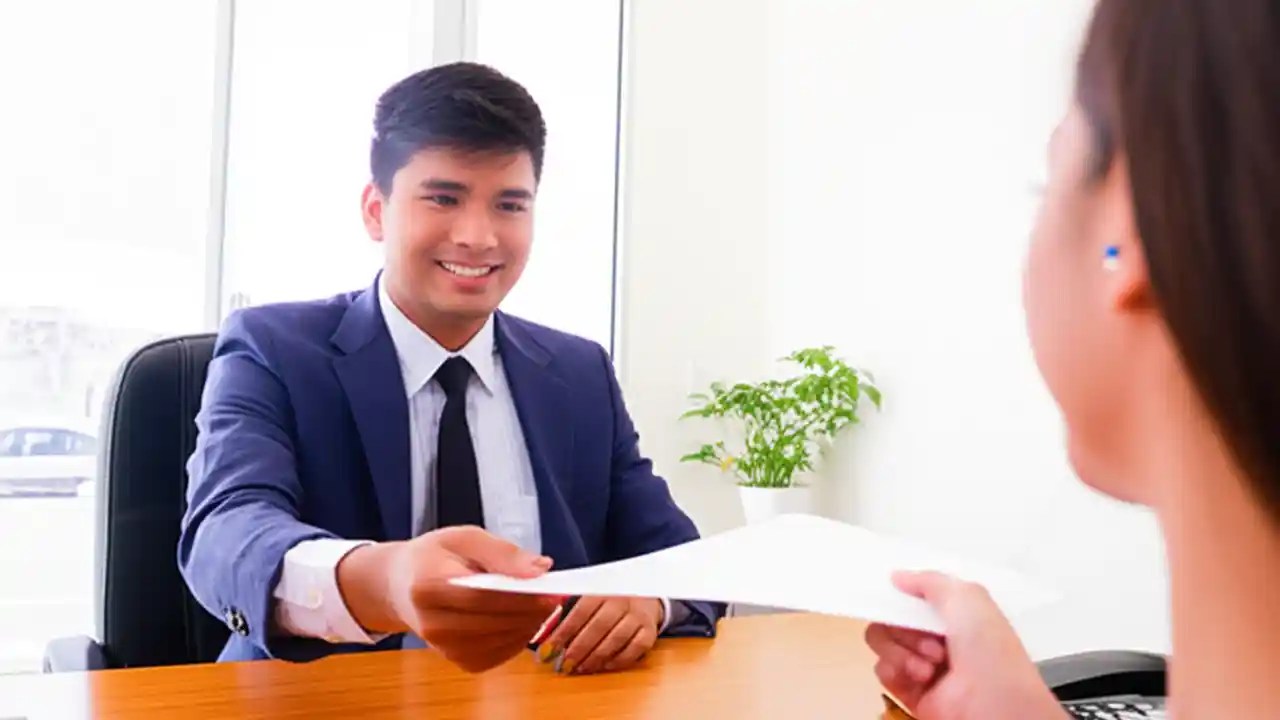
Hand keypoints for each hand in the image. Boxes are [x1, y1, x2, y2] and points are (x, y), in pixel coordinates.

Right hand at [337, 526, 559, 672]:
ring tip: (541, 605)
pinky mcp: (456, 660)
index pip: (480, 596)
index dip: (518, 595)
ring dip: (527, 626)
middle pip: (492, 622)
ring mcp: (442, 647)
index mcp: (428, 586)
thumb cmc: (434, 557)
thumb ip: (502, 552)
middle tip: (555, 596)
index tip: (549, 589)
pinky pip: (496, 655)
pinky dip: (516, 639)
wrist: (401, 586)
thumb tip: (541, 569)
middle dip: (530, 611)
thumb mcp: (464, 538)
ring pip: (498, 642)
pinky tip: (522, 621)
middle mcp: (431, 623)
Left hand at [542, 596, 662, 673]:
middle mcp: (621, 600)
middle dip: (578, 649)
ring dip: (595, 657)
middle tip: (563, 665)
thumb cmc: (609, 599)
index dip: (563, 632)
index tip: (548, 649)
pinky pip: (635, 648)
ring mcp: (638, 615)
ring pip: (615, 639)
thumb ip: (569, 613)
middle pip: (597, 627)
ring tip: (580, 668)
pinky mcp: (650, 630)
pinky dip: (619, 659)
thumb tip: (546, 637)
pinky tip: (605, 666)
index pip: (579, 612)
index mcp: (602, 589)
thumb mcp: (590, 597)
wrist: (646, 591)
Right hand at [865, 571, 1062, 719]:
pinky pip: (882, 669)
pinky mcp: (908, 689)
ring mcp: (920, 663)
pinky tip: (920, 676)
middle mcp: (936, 637)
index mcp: (955, 614)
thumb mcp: (967, 597)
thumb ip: (930, 580)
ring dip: (902, 648)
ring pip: (882, 641)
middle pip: (892, 617)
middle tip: (932, 638)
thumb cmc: (989, 649)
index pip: (915, 596)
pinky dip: (896, 668)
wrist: (993, 703)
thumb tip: (898, 577)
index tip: (895, 592)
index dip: (903, 594)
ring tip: (931, 662)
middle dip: (905, 625)